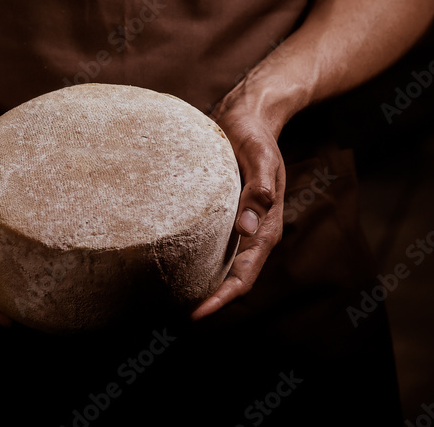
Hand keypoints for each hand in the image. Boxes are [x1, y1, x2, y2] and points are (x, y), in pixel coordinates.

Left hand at [190, 93, 286, 319]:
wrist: (251, 117)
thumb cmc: (256, 135)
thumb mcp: (260, 156)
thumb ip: (259, 188)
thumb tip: (248, 227)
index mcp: (266, 227)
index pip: (245, 276)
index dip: (222, 299)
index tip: (195, 314)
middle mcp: (253, 233)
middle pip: (232, 280)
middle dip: (208, 302)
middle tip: (172, 317)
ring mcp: (239, 226)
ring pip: (221, 266)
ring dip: (202, 286)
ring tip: (167, 301)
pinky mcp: (224, 215)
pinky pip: (211, 247)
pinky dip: (196, 262)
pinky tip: (172, 265)